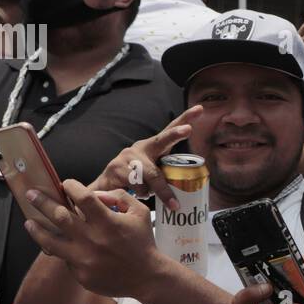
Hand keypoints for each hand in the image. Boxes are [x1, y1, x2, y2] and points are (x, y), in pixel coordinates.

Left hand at [21, 181, 162, 298]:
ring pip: (51, 241)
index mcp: (108, 221)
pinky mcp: (81, 274)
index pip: (82, 197)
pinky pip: (66, 258)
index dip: (70, 186)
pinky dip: (64, 250)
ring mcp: (84, 258)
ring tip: (29, 222)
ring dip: (37, 229)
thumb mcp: (139, 213)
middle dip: (42, 201)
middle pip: (59, 215)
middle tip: (31, 194)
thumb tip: (95, 195)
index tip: (66, 184)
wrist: (147, 277)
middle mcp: (92, 239)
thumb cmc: (143, 242)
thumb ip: (118, 197)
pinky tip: (63, 246)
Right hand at [90, 105, 205, 207]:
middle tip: (188, 129)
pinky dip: (140, 194)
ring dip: (152, 190)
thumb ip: (166, 176)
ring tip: (143, 192)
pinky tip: (130, 191)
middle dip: (176, 134)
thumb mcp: (152, 177)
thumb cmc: (133, 183)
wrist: (104, 190)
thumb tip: (189, 187)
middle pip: (161, 140)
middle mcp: (140, 148)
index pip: (169, 132)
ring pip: (152, 176)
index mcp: (151, 148)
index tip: (199, 109)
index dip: (184, 120)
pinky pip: (139, 186)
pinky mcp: (116, 168)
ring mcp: (127, 156)